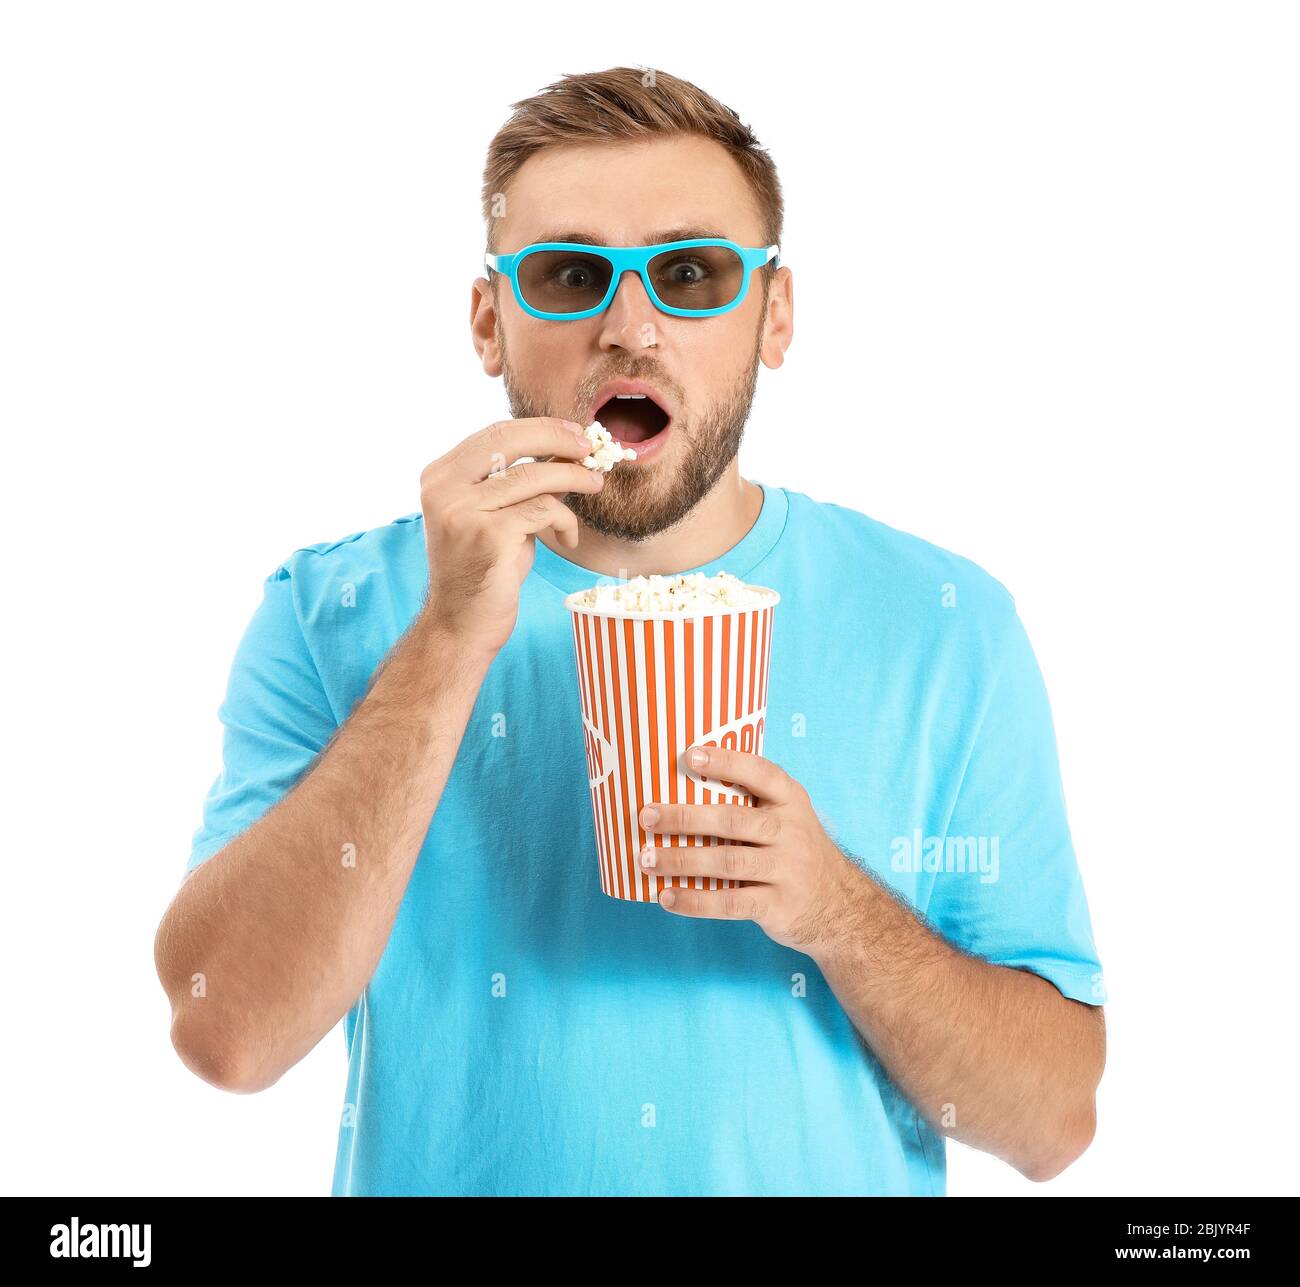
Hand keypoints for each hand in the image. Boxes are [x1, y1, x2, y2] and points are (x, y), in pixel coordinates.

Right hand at [418, 418, 602, 657]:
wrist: (462, 625)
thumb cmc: (485, 571)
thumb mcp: (499, 517)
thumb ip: (521, 484)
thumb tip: (566, 450)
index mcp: (440, 477)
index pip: (495, 434)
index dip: (540, 428)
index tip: (573, 433)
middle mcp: (444, 488)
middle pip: (510, 441)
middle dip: (558, 439)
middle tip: (591, 448)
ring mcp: (463, 510)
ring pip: (534, 476)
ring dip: (574, 478)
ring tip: (594, 485)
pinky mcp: (489, 534)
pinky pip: (545, 509)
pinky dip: (566, 521)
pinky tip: (569, 539)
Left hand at [637, 744, 866, 954]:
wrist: (841, 907)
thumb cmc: (795, 852)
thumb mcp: (788, 818)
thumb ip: (749, 804)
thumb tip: (679, 791)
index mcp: (790, 801)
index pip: (759, 773)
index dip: (725, 762)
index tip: (687, 755)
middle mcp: (791, 832)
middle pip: (732, 820)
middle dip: (685, 817)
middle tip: (646, 816)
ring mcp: (786, 870)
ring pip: (727, 862)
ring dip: (682, 859)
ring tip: (646, 859)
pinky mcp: (778, 906)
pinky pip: (730, 903)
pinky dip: (695, 901)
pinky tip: (667, 897)